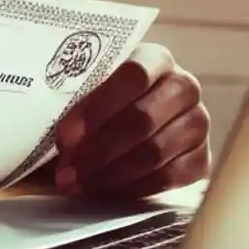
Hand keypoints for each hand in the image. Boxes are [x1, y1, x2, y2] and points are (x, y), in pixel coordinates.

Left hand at [52, 43, 209, 197]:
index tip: (64, 136)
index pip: (132, 76)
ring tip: (74, 183)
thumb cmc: (103, 95)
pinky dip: (130, 187)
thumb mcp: (91, 83)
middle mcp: (184, 87)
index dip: (97, 108)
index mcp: (156, 58)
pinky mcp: (202, 158)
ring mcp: (197, 123)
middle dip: (97, 150)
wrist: (136, 110)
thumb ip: (75, 94)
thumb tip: (47, 125)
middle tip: (64, 171)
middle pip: (142, 120)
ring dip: (108, 174)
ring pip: (154, 153)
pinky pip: (168, 179)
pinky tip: (102, 190)